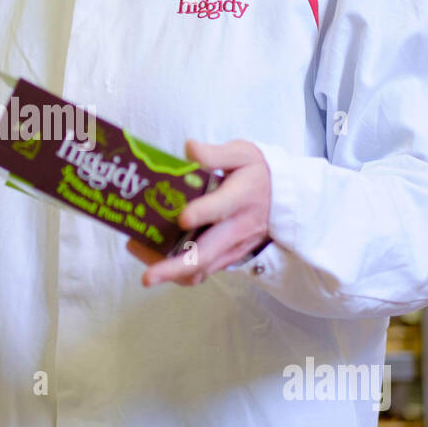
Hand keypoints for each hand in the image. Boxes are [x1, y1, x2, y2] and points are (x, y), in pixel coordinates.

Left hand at [126, 139, 270, 287]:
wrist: (283, 198)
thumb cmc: (256, 173)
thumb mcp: (243, 154)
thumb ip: (215, 154)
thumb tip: (189, 149)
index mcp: (241, 197)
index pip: (222, 208)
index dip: (202, 213)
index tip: (182, 217)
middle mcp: (238, 228)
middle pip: (206, 254)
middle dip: (174, 268)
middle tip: (147, 277)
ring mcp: (232, 247)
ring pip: (201, 269)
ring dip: (170, 272)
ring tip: (143, 264)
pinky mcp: (227, 258)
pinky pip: (201, 271)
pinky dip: (177, 271)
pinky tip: (155, 259)